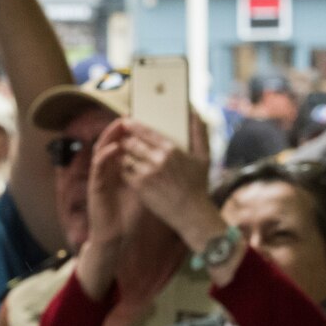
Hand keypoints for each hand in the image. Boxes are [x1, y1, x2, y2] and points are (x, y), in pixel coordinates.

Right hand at [84, 125, 146, 254]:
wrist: (116, 235)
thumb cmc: (130, 214)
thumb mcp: (145, 189)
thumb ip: (152, 174)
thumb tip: (171, 160)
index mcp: (120, 168)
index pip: (124, 144)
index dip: (131, 132)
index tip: (141, 120)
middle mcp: (109, 169)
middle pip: (112, 142)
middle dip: (120, 129)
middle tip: (129, 116)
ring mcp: (101, 176)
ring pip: (102, 149)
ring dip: (110, 136)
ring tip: (120, 124)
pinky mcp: (95, 185)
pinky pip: (98, 166)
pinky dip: (105, 155)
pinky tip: (115, 148)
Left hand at [116, 121, 224, 248]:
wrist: (191, 213)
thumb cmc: (198, 185)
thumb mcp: (204, 157)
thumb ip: (199, 132)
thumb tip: (195, 111)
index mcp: (171, 150)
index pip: (146, 132)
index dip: (133, 126)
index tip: (126, 122)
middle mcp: (158, 160)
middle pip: (132, 143)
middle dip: (125, 140)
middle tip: (121, 137)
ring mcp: (147, 174)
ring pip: (126, 158)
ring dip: (123, 154)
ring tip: (121, 152)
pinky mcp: (140, 187)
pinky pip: (125, 172)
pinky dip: (123, 168)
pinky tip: (124, 168)